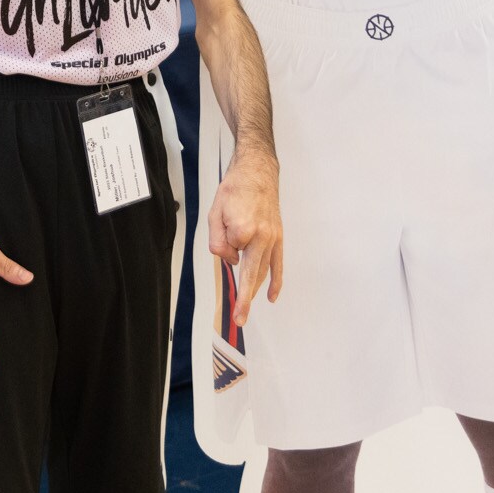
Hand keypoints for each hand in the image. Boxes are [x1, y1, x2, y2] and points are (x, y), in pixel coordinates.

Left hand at [208, 154, 281, 326]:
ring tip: (245, 311)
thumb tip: (231, 261)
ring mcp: (273, 239)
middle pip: (251, 274)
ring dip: (254, 291)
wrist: (257, 172)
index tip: (224, 227)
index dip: (223, 241)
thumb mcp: (215, 212)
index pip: (228, 250)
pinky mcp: (279, 238)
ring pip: (262, 271)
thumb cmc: (234, 190)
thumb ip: (218, 241)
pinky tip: (272, 297)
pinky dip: (275, 282)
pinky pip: (278, 264)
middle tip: (239, 319)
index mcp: (244, 229)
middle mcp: (262, 237)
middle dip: (244, 299)